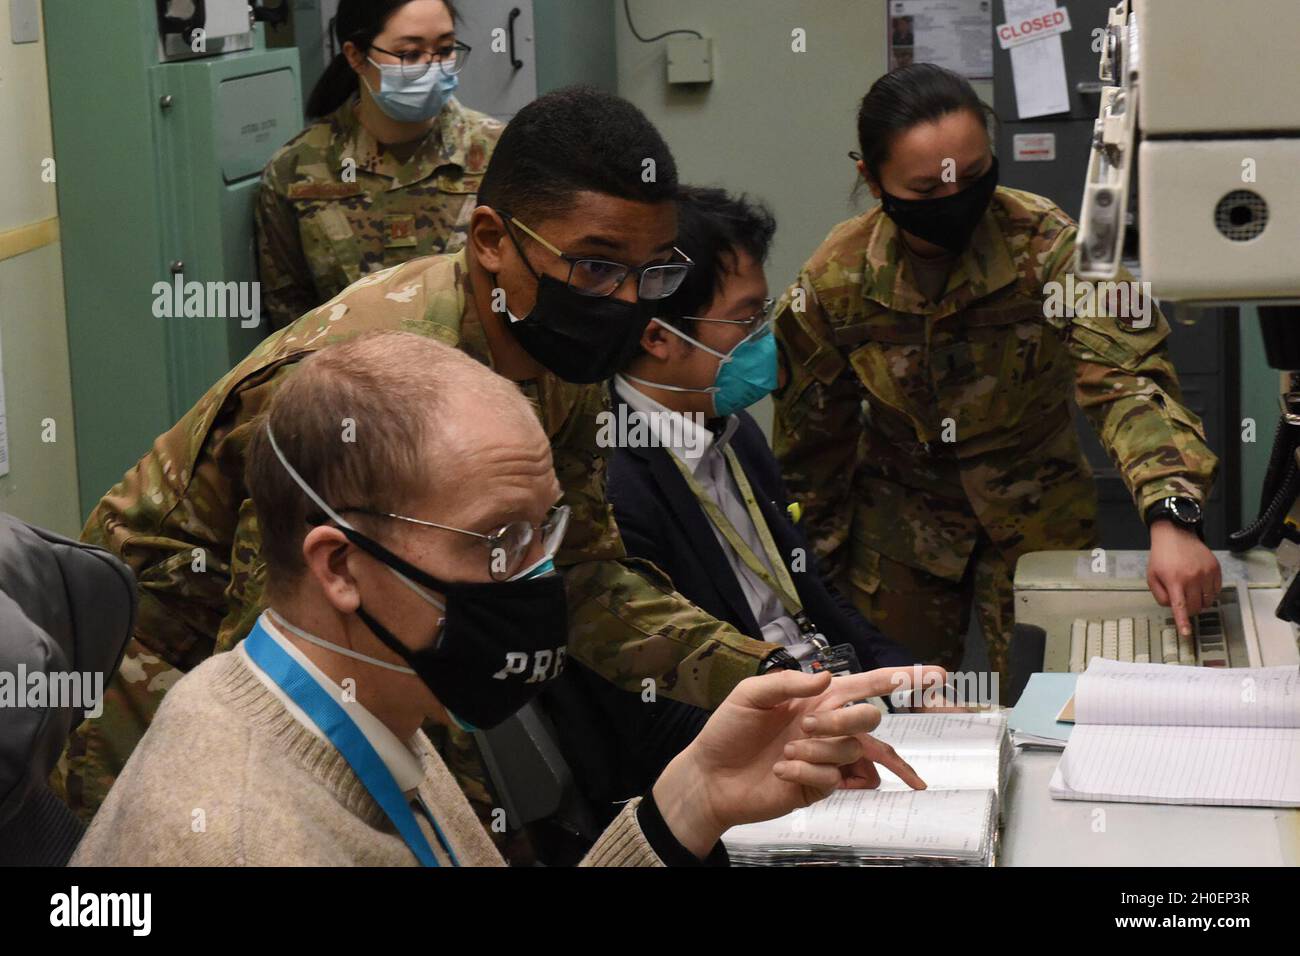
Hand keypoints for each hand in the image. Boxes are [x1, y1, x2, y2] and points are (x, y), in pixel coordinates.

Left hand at [651, 665, 945, 857]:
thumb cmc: (727, 731)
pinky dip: (806, 774)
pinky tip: (782, 773)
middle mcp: (828, 726)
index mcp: (816, 697)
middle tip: (804, 727)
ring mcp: (827, 758)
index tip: (939, 675)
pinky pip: (834, 778)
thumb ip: (788, 680)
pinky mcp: (821, 786)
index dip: (904, 678)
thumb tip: (826, 676)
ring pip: (852, 751)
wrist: (711, 777)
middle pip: (870, 718)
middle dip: (843, 721)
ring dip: (815, 751)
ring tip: (783, 754)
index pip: (869, 684)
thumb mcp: (749, 695)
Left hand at [1147, 520, 1221, 636]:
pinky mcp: (1215, 569)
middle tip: (1183, 602)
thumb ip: (1160, 595)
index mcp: (1174, 580)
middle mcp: (1192, 577)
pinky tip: (1200, 585)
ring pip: (1208, 600)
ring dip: (1200, 602)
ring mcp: (1206, 573)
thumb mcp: (1152, 576)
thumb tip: (1172, 607)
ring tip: (1191, 592)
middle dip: (1189, 610)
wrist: (1175, 535)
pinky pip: (1216, 590)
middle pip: (1195, 606)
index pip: (1180, 606)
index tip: (1187, 633)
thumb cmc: (1162, 557)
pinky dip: (1209, 593)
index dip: (1183, 622)